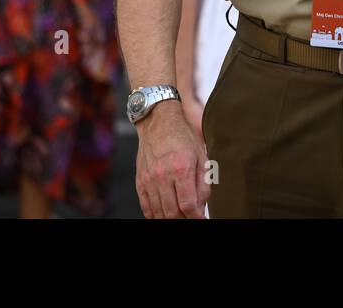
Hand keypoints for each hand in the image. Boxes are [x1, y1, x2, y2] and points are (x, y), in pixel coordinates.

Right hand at [134, 101, 210, 217]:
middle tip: (191, 218)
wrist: (158, 122)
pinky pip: (145, 206)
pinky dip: (154, 216)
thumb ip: (203, 183)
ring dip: (170, 219)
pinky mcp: (140, 181)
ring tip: (180, 217)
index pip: (188, 205)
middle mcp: (163, 176)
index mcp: (181, 169)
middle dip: (184, 220)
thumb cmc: (182, 136)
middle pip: (172, 212)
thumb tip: (201, 205)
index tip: (201, 219)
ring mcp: (149, 180)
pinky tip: (163, 215)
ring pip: (158, 213)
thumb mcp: (200, 156)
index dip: (196, 217)